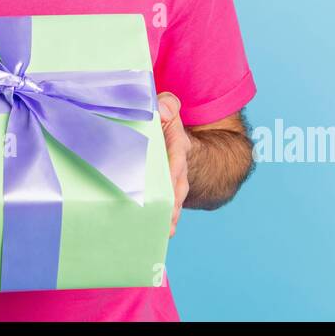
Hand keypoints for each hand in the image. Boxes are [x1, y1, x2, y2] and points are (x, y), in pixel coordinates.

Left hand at [158, 92, 191, 237]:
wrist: (169, 130)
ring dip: (169, 214)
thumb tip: (163, 111)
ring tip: (165, 232)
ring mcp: (169, 178)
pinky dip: (160, 217)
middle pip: (178, 185)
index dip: (174, 170)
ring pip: (172, 198)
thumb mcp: (166, 106)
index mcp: (176, 144)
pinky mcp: (160, 187)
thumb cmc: (162, 118)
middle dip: (174, 201)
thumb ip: (167, 104)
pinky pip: (162, 203)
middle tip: (168, 218)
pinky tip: (156, 232)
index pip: (177, 157)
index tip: (170, 181)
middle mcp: (176, 165)